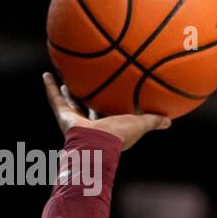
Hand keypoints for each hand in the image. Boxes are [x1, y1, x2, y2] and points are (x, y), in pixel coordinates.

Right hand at [43, 72, 168, 148]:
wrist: (96, 143)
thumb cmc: (119, 135)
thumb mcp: (139, 124)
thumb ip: (152, 121)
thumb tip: (169, 121)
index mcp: (107, 127)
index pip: (108, 115)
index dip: (109, 107)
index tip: (111, 97)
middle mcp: (90, 124)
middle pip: (87, 108)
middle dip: (87, 99)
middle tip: (86, 86)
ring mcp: (75, 120)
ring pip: (70, 102)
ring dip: (67, 91)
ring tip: (65, 79)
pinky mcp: (63, 115)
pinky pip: (54, 98)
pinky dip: (49, 86)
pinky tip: (47, 74)